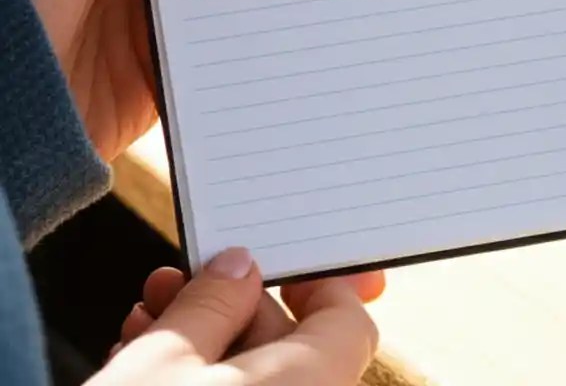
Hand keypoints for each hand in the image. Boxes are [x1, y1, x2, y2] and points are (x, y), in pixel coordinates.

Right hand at [93, 248, 384, 385]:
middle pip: (297, 354)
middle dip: (231, 316)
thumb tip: (237, 270)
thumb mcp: (160, 364)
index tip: (268, 265)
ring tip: (144, 330)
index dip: (310, 284)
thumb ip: (208, 307)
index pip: (348, 322)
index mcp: (316, 385)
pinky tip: (148, 376)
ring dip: (207, 354)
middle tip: (174, 289)